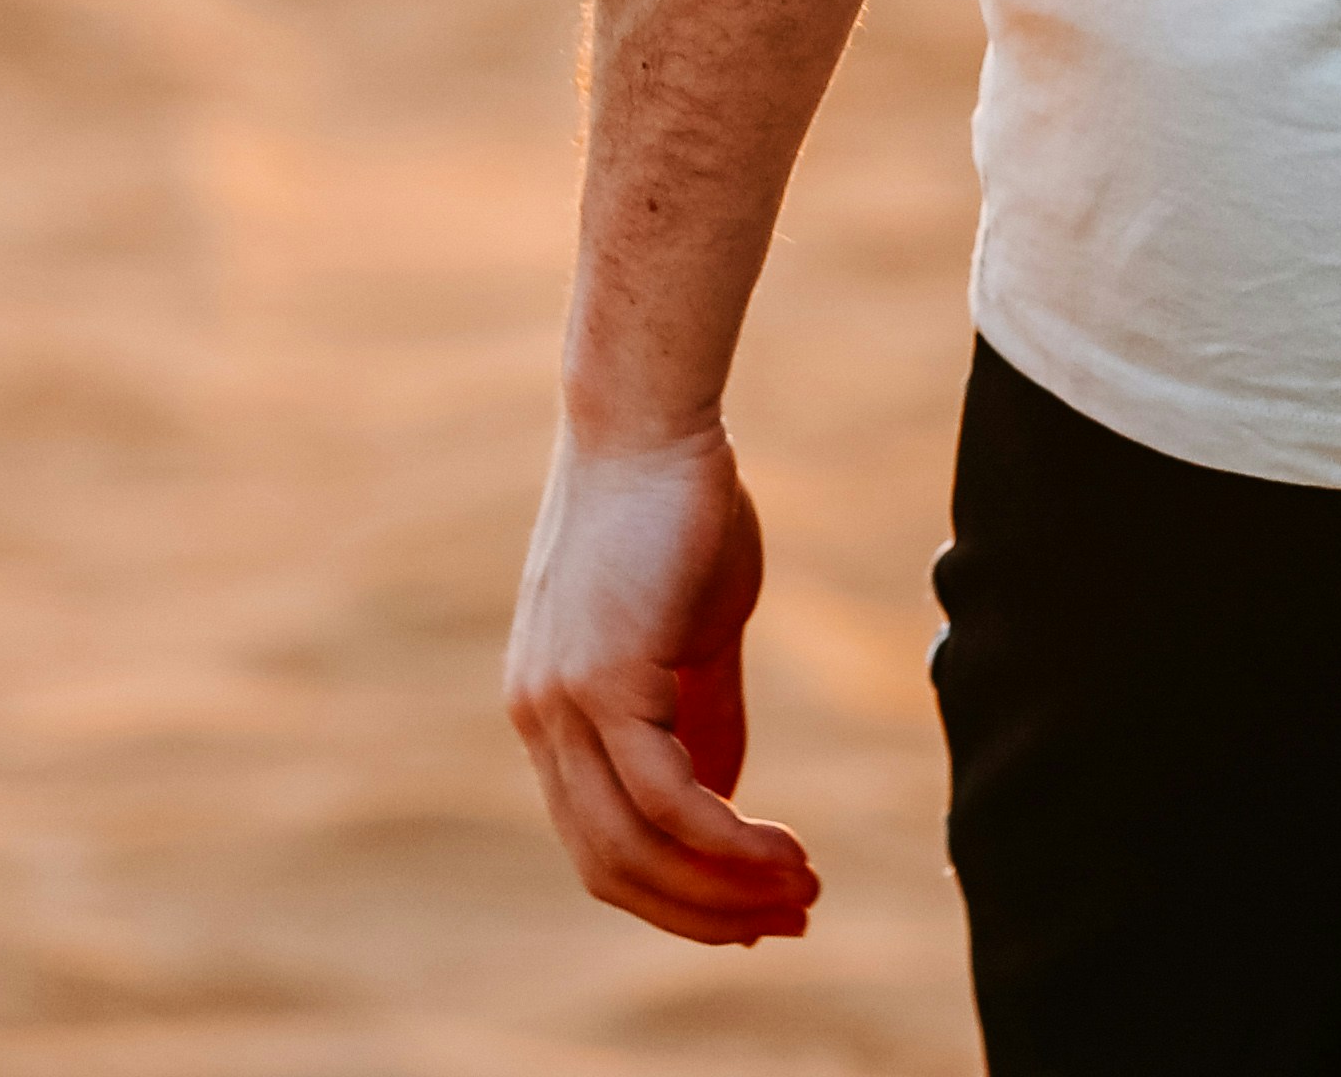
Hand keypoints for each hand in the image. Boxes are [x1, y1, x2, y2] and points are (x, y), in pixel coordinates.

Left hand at [504, 425, 818, 943]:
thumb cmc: (679, 508)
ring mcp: (560, 705)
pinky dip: (729, 844)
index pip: (598, 841)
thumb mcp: (695, 632)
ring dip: (725, 888)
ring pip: (636, 848)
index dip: (676, 892)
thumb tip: (726, 797)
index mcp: (550, 710)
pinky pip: (667, 801)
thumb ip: (702, 714)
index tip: (754, 908)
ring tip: (802, 890)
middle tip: (791, 918)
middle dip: (705, 911)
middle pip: (611, 866)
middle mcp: (538, 718)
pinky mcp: (600, 684)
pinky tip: (783, 851)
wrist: (652, 422)